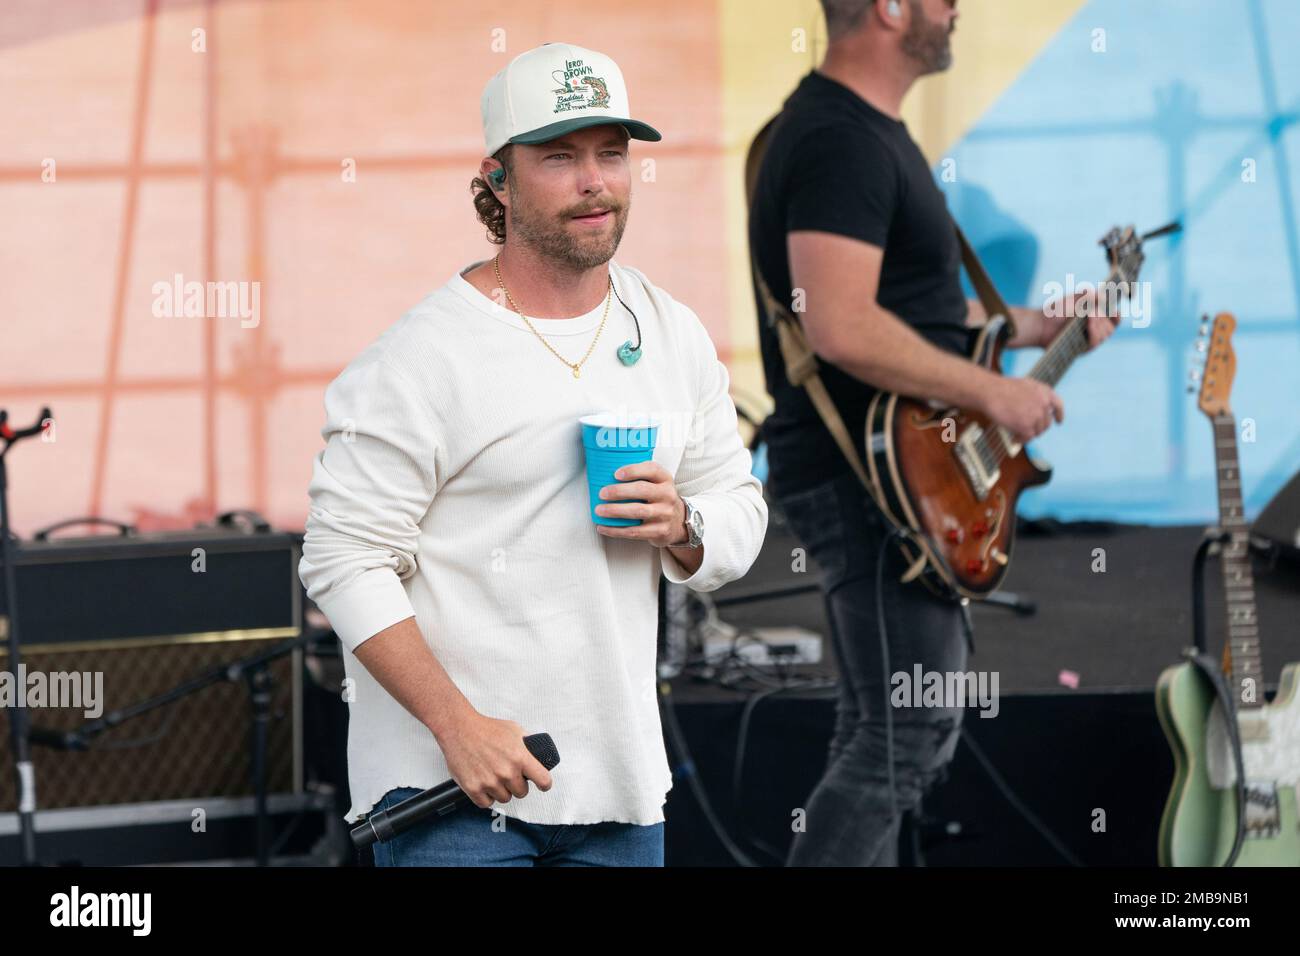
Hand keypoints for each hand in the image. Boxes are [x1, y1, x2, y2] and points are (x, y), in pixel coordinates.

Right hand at [436, 710, 552, 809]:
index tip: (542, 785)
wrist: (460, 729)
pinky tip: (484, 783)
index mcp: (520, 757)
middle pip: (522, 792)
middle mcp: (506, 772)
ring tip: (494, 776)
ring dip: (501, 790)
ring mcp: (490, 782)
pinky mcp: (474, 789)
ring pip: (504, 798)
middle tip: (509, 775)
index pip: (543, 780)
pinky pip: (486, 803)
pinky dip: (485, 796)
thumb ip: (528, 744)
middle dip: (517, 785)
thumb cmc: (486, 728)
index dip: (544, 784)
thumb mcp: (514, 730)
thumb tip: (538, 754)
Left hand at [593, 460, 686, 546]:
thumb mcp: (656, 483)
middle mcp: (667, 495)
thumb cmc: (659, 498)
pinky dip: (616, 530)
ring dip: (615, 511)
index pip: (651, 469)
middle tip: (602, 493)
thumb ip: (639, 476)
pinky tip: (604, 527)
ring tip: (599, 510)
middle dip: (619, 491)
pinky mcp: (660, 531)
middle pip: (642, 490)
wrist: (678, 521)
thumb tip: (605, 474)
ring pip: (638, 511)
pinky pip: (635, 531)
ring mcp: (664, 514)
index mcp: (664, 479)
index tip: (616, 474)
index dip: (633, 470)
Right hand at [982, 376, 1063, 443]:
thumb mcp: (1024, 385)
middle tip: (1026, 430)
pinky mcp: (1027, 426)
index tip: (1058, 422)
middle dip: (1037, 428)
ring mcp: (1036, 416)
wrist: (990, 392)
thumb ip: (1034, 396)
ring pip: (1037, 432)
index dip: (1058, 415)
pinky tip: (1015, 439)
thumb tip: (1032, 409)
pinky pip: (1028, 438)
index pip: (1058, 405)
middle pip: (1046, 423)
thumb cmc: (1000, 387)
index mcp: (1044, 392)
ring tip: (1017, 434)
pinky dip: (1021, 440)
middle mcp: (1044, 404)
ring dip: (1028, 434)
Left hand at [1042, 288, 1119, 350]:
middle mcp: (1093, 330)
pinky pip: (1094, 343)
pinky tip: (1090, 325)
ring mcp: (1088, 340)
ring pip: (1105, 335)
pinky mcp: (1081, 349)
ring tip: (1090, 317)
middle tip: (1093, 311)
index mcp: (1095, 318)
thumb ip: (1090, 295)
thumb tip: (1103, 296)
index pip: (1114, 320)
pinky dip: (1094, 333)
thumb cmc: (1056, 310)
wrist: (1041, 325)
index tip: (1114, 311)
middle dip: (1105, 317)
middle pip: (1111, 327)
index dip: (1116, 316)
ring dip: (1100, 324)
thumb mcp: (1074, 298)